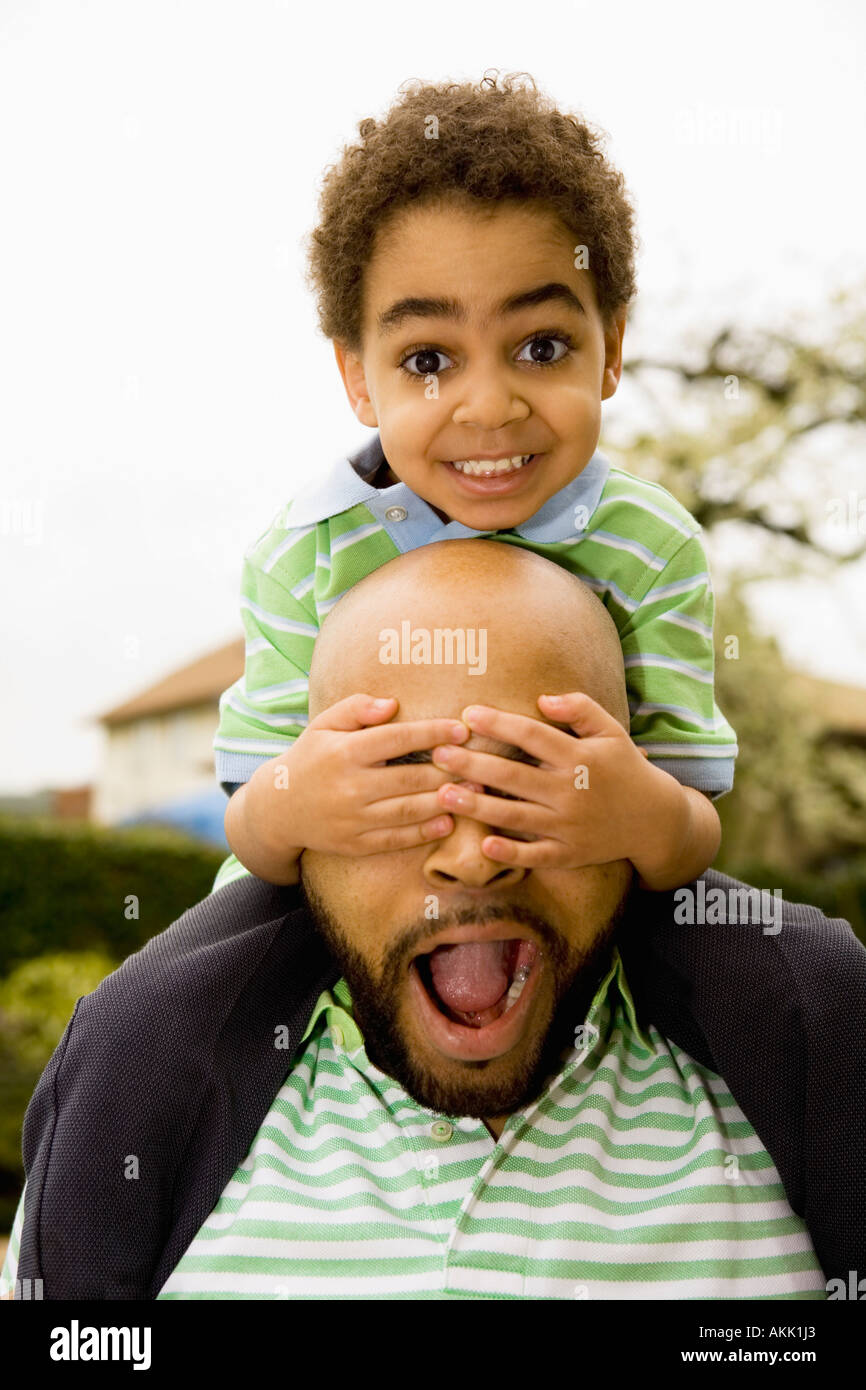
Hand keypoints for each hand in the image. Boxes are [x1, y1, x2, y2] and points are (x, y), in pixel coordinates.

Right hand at [248, 693, 472, 859]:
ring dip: (444, 802)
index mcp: (343, 752)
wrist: (277, 809)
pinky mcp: (355, 844)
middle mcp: (349, 787)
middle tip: (480, 763)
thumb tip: (393, 703)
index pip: (395, 739)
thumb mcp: (324, 725)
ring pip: (408, 810)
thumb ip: (357, 708)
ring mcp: (352, 819)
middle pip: (409, 778)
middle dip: (449, 771)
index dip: (431, 733)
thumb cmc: (310, 758)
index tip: (462, 728)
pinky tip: (448, 822)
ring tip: (474, 792)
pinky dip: (424, 832)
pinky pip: (396, 839)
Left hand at [429, 691, 679, 870]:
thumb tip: (543, 698)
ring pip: (515, 816)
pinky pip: (535, 855)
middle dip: (473, 764)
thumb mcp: (610, 731)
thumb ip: (579, 709)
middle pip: (514, 776)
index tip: (468, 714)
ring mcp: (569, 826)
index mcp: (580, 758)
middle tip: (438, 754)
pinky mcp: (569, 854)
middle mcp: (572, 792)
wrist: (654, 820)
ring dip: (477, 806)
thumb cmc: (624, 768)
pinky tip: (483, 843)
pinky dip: (510, 852)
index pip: (532, 736)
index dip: (499, 724)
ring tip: (443, 795)